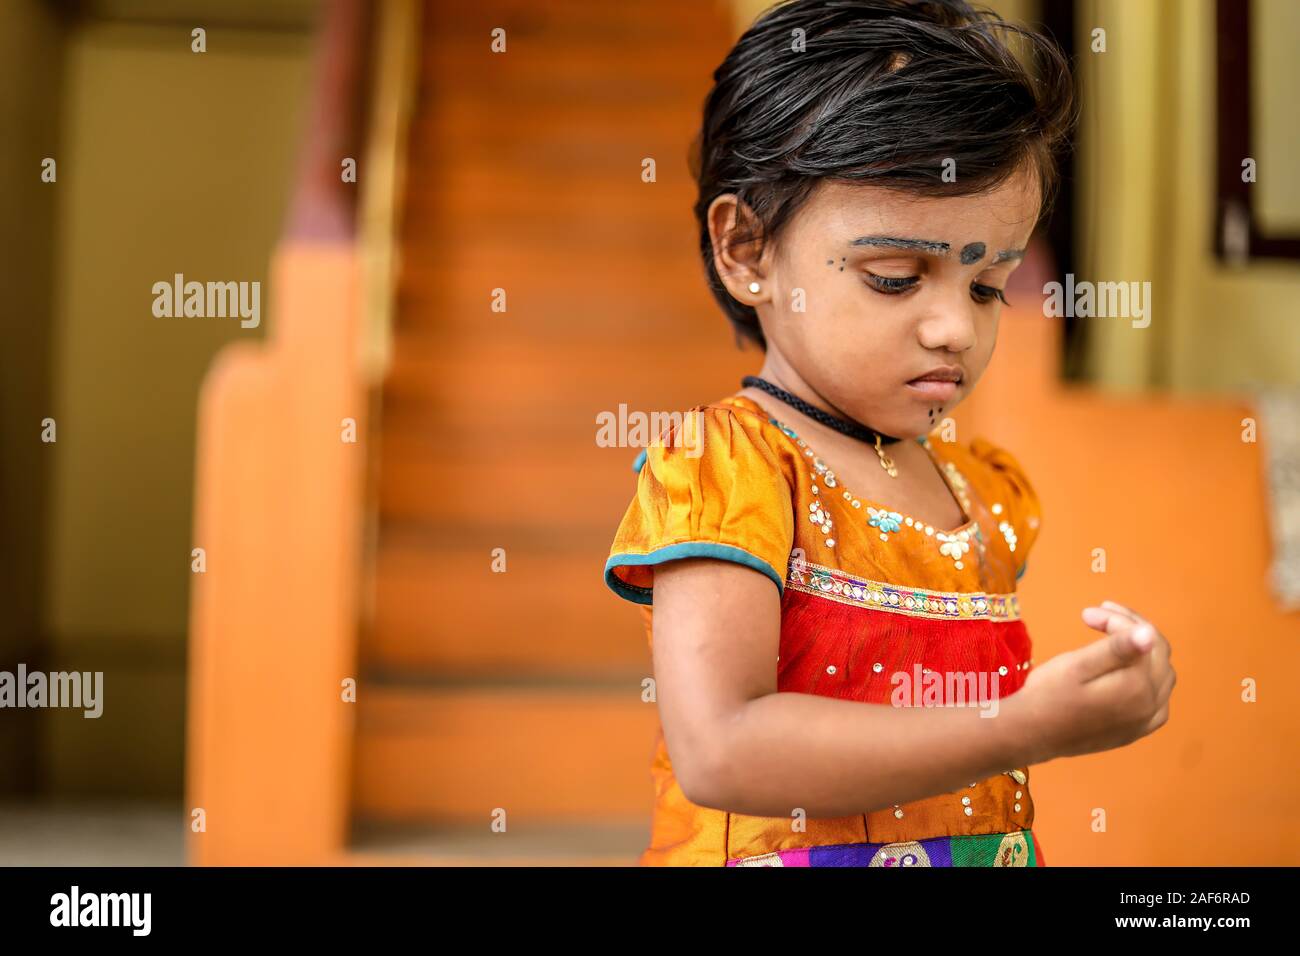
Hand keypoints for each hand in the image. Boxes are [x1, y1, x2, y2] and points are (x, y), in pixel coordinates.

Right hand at [1017, 600, 1175, 762]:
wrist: (1030, 735)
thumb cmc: (1048, 695)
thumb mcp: (1077, 666)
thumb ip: (1115, 649)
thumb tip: (1149, 633)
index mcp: (1137, 685)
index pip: (1142, 636)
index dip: (1115, 619)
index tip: (1086, 615)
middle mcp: (1151, 704)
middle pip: (1158, 652)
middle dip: (1130, 628)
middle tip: (1097, 616)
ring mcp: (1146, 720)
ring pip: (1162, 673)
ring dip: (1142, 651)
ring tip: (1111, 636)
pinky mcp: (1137, 730)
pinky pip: (1158, 698)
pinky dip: (1147, 678)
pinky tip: (1126, 672)